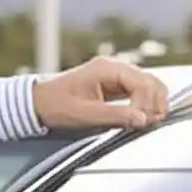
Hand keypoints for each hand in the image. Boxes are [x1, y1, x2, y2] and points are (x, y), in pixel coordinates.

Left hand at [31, 57, 168, 129]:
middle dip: (154, 103)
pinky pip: (138, 91)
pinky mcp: (113, 84)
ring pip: (148, 86)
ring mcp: (114, 75)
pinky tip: (141, 117)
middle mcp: (113, 68)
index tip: (142, 123)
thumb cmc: (56, 106)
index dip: (147, 104)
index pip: (142, 83)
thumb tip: (143, 120)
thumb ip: (116, 116)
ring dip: (152, 103)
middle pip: (150, 82)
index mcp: (106, 69)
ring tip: (147, 122)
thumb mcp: (85, 114)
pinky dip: (144, 103)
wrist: (37, 103)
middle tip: (150, 124)